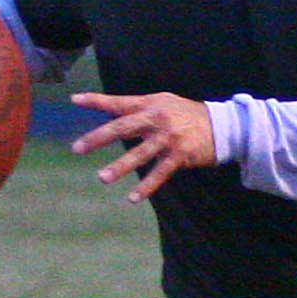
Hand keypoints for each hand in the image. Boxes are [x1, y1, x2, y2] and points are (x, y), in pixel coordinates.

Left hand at [69, 90, 216, 202]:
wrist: (221, 125)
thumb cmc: (185, 115)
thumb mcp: (162, 103)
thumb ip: (137, 108)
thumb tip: (110, 111)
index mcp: (149, 104)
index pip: (119, 103)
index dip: (97, 100)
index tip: (75, 100)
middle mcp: (157, 118)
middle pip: (122, 127)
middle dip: (98, 138)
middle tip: (77, 148)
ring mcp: (168, 137)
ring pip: (140, 153)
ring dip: (120, 166)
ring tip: (102, 178)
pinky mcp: (180, 155)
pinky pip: (159, 173)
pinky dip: (147, 186)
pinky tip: (133, 198)